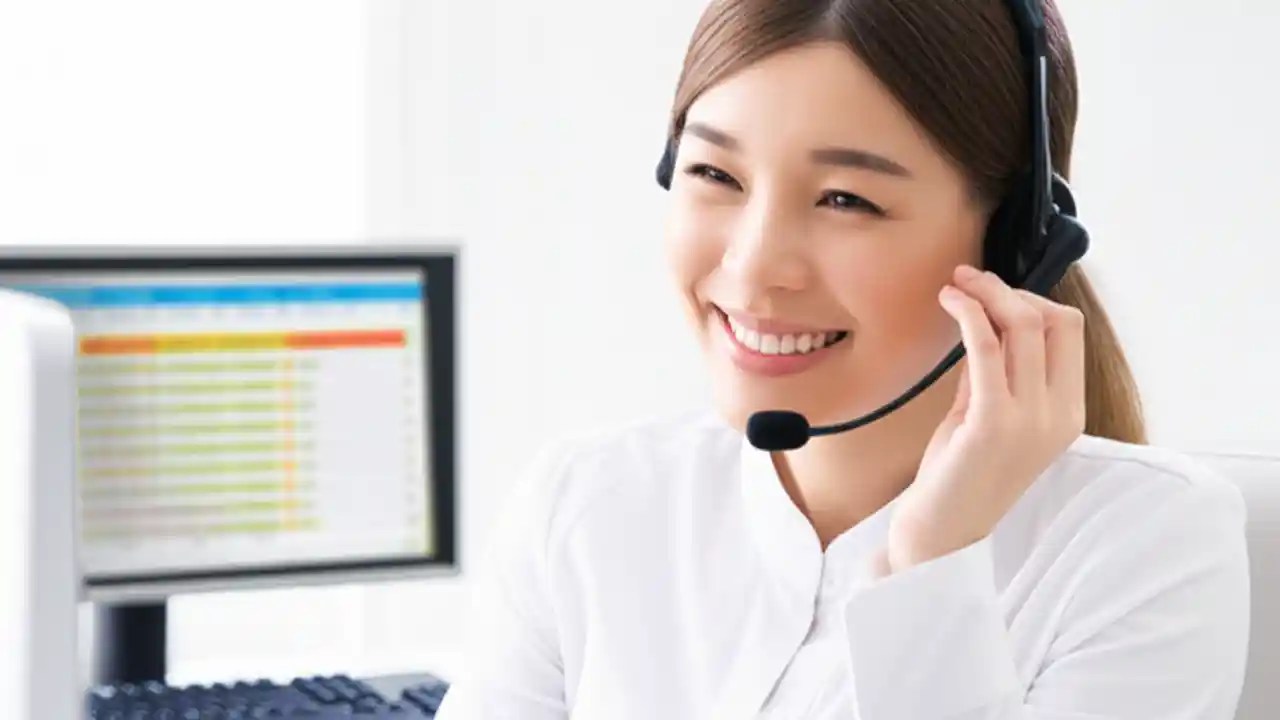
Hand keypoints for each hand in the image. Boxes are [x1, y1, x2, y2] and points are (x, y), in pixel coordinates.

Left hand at [882, 264, 1086, 574]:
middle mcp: (1058, 414)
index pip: (1070, 331)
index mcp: (1067, 413)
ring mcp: (1030, 419)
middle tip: (968, 277)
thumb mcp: (983, 415)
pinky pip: (988, 346)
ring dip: (986, 293)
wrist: (941, 534)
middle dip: (1009, 288)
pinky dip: (969, 313)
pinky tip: (949, 301)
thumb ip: (992, 373)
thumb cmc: (958, 475)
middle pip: (1053, 319)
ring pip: (1023, 325)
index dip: (1032, 299)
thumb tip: (982, 320)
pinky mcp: (992, 421)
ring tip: (954, 283)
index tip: (992, 292)